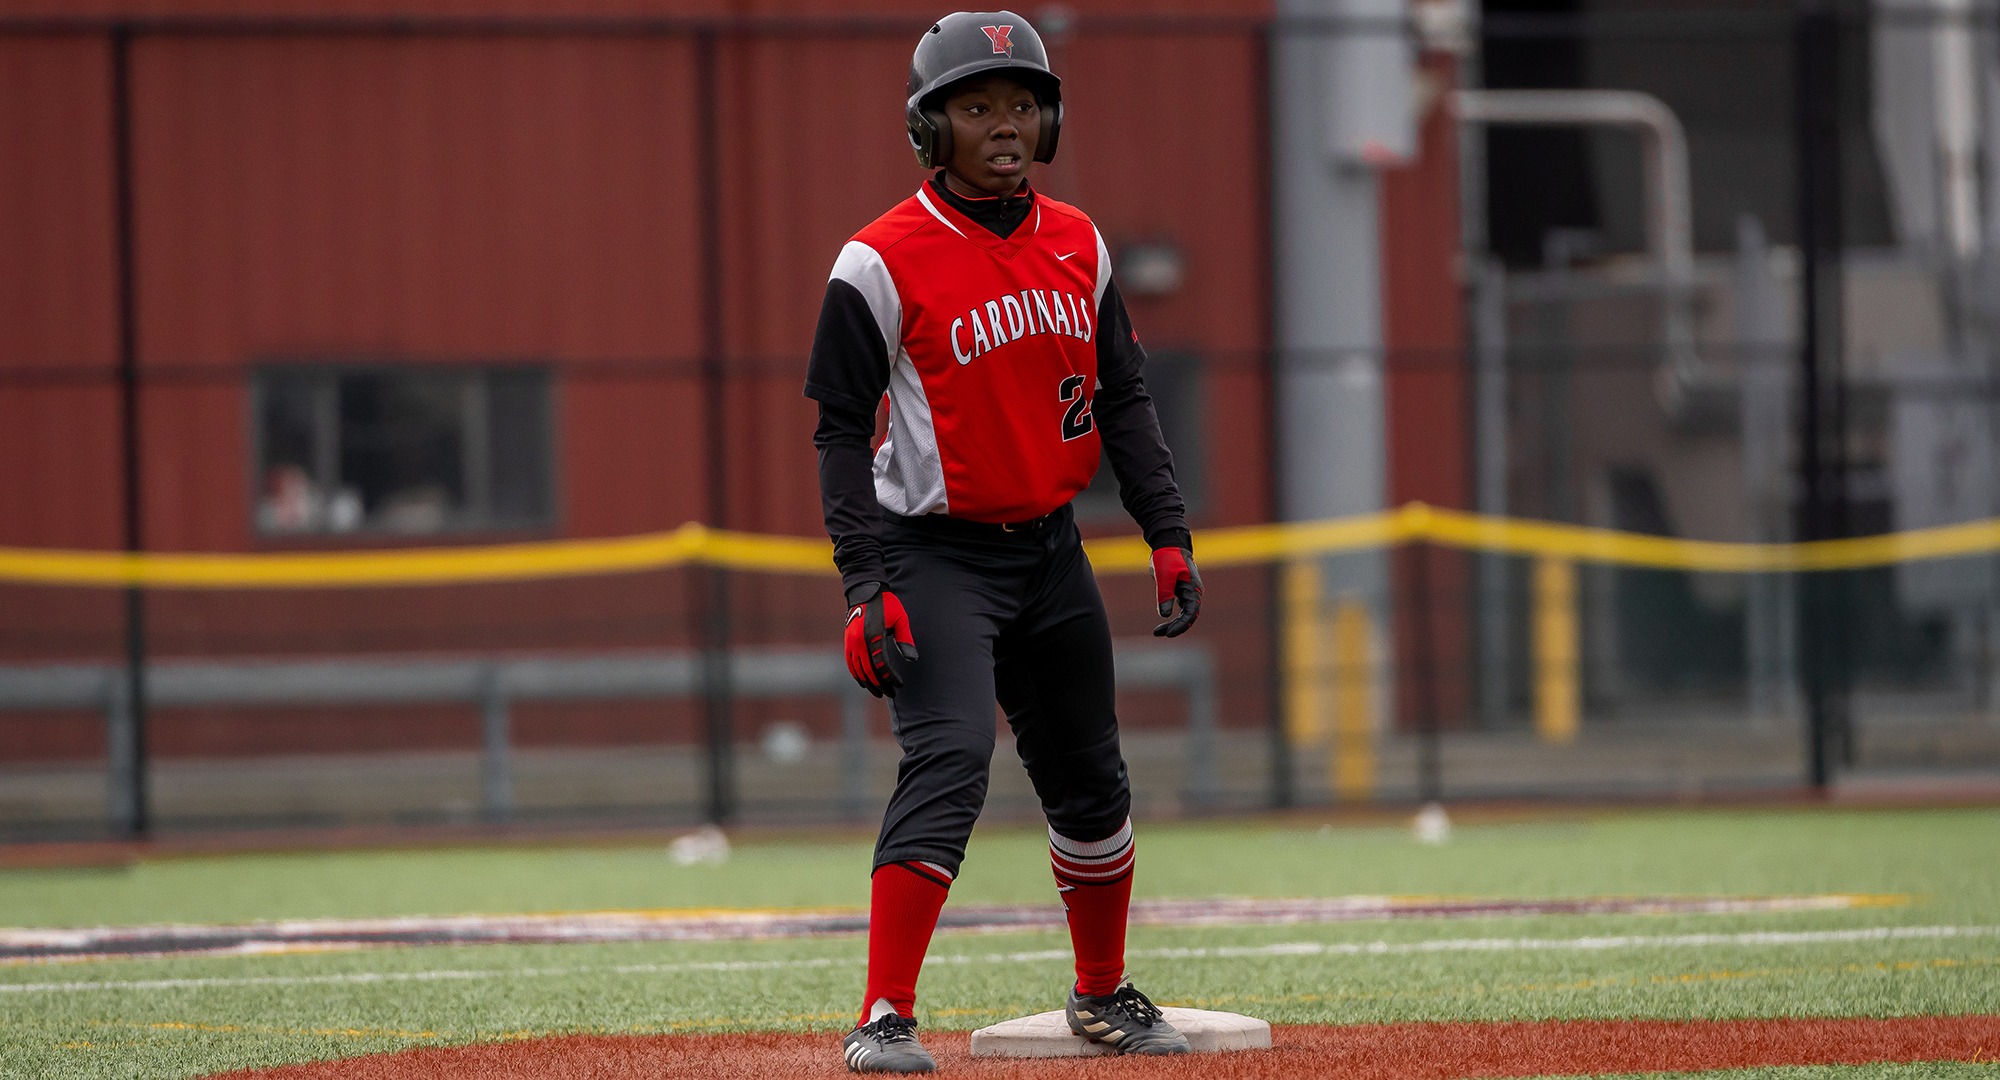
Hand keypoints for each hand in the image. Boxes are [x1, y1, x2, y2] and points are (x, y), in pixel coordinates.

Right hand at [843, 582, 917, 696]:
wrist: (865, 591)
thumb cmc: (886, 604)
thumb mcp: (900, 618)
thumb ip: (905, 639)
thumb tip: (912, 659)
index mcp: (874, 635)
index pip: (882, 664)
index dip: (891, 677)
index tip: (899, 684)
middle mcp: (860, 641)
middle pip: (870, 671)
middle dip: (881, 685)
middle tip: (891, 693)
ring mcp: (851, 642)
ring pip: (858, 670)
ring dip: (869, 683)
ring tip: (879, 692)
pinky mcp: (847, 641)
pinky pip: (850, 663)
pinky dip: (857, 675)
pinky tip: (864, 682)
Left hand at [1150, 546, 1201, 637]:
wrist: (1168, 543)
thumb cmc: (1167, 557)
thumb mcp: (1164, 576)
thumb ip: (1164, 594)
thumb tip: (1164, 615)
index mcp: (1192, 588)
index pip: (1191, 613)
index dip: (1181, 625)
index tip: (1169, 633)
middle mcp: (1193, 592)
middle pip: (1188, 616)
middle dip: (1176, 626)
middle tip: (1159, 633)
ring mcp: (1188, 592)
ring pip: (1184, 613)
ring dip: (1173, 623)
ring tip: (1157, 632)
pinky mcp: (1180, 590)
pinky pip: (1179, 608)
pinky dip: (1171, 615)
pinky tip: (1162, 621)